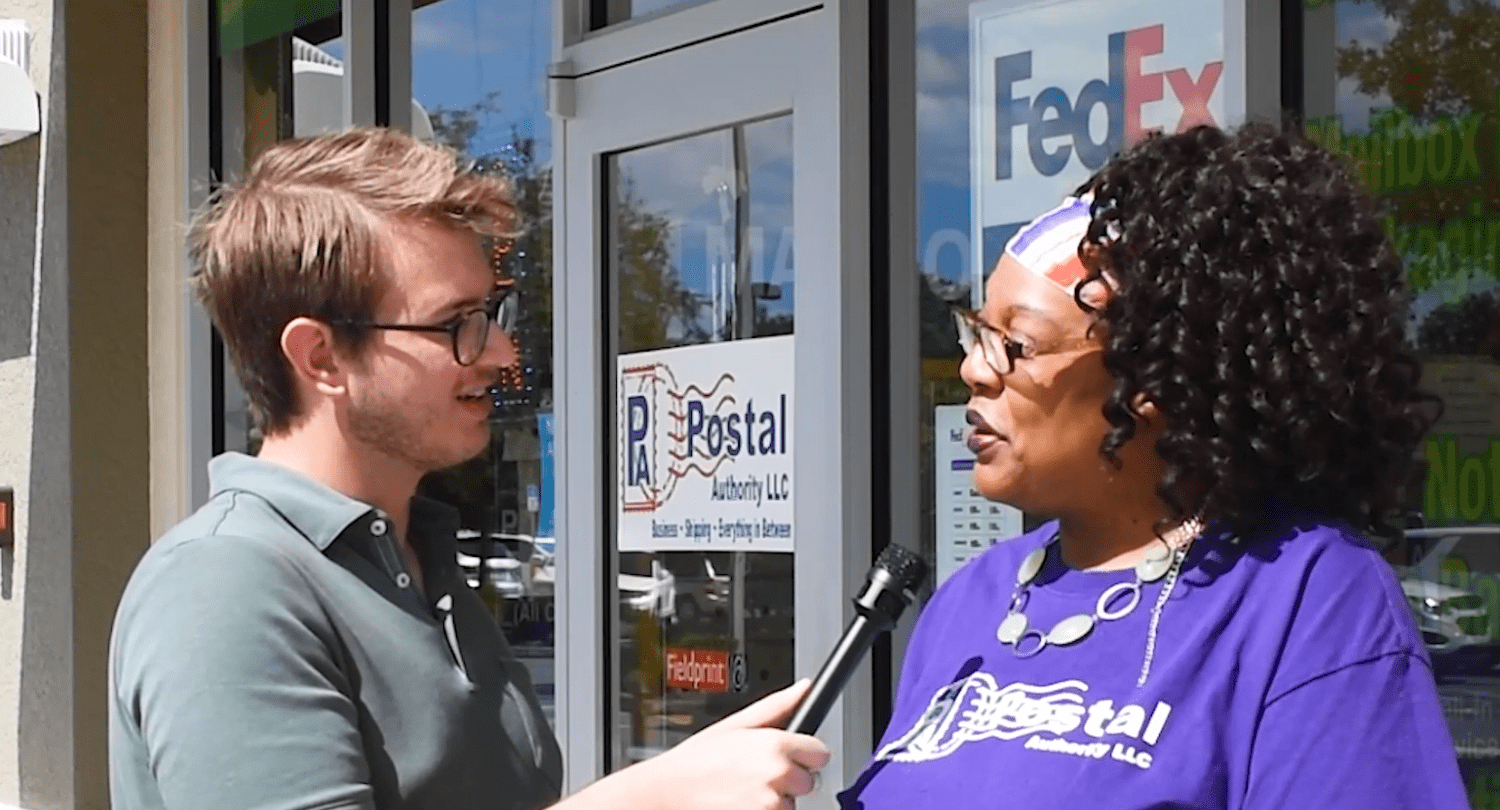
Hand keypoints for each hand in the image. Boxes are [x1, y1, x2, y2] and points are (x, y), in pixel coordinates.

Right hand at [602, 679, 831, 809]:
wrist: (668, 792)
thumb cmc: (696, 760)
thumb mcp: (735, 724)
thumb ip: (777, 706)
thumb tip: (804, 688)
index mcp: (775, 744)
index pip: (820, 753)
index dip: (804, 754)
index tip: (789, 756)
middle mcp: (777, 774)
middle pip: (808, 780)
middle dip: (789, 778)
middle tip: (756, 773)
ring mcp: (770, 804)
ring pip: (792, 803)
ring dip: (775, 799)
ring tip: (744, 789)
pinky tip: (742, 802)